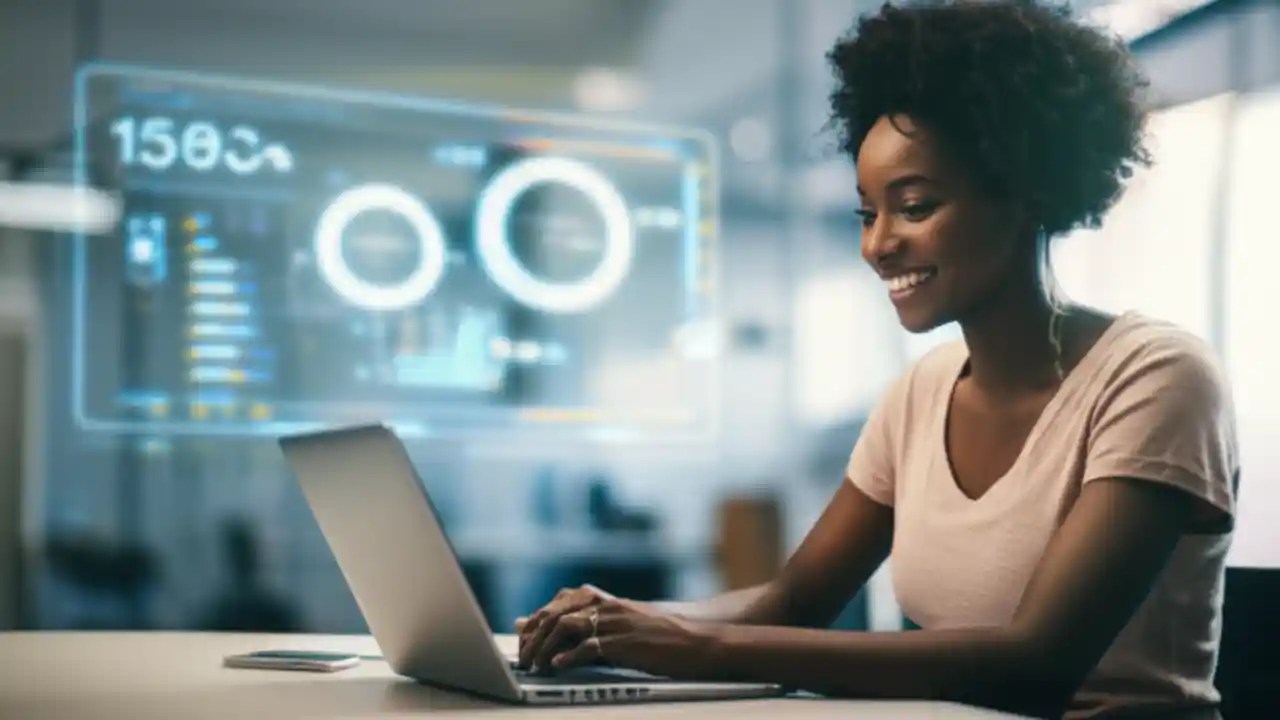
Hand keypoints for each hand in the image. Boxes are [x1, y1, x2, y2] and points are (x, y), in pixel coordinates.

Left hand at [534, 599, 722, 679]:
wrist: (695, 641)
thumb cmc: (656, 637)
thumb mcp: (621, 625)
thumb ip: (590, 624)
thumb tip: (566, 631)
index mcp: (605, 600)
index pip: (556, 604)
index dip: (536, 623)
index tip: (524, 642)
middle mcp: (607, 607)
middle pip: (556, 614)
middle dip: (534, 637)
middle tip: (524, 659)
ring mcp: (616, 623)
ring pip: (566, 627)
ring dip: (545, 648)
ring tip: (536, 666)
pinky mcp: (625, 643)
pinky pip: (589, 646)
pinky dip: (569, 657)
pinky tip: (558, 667)